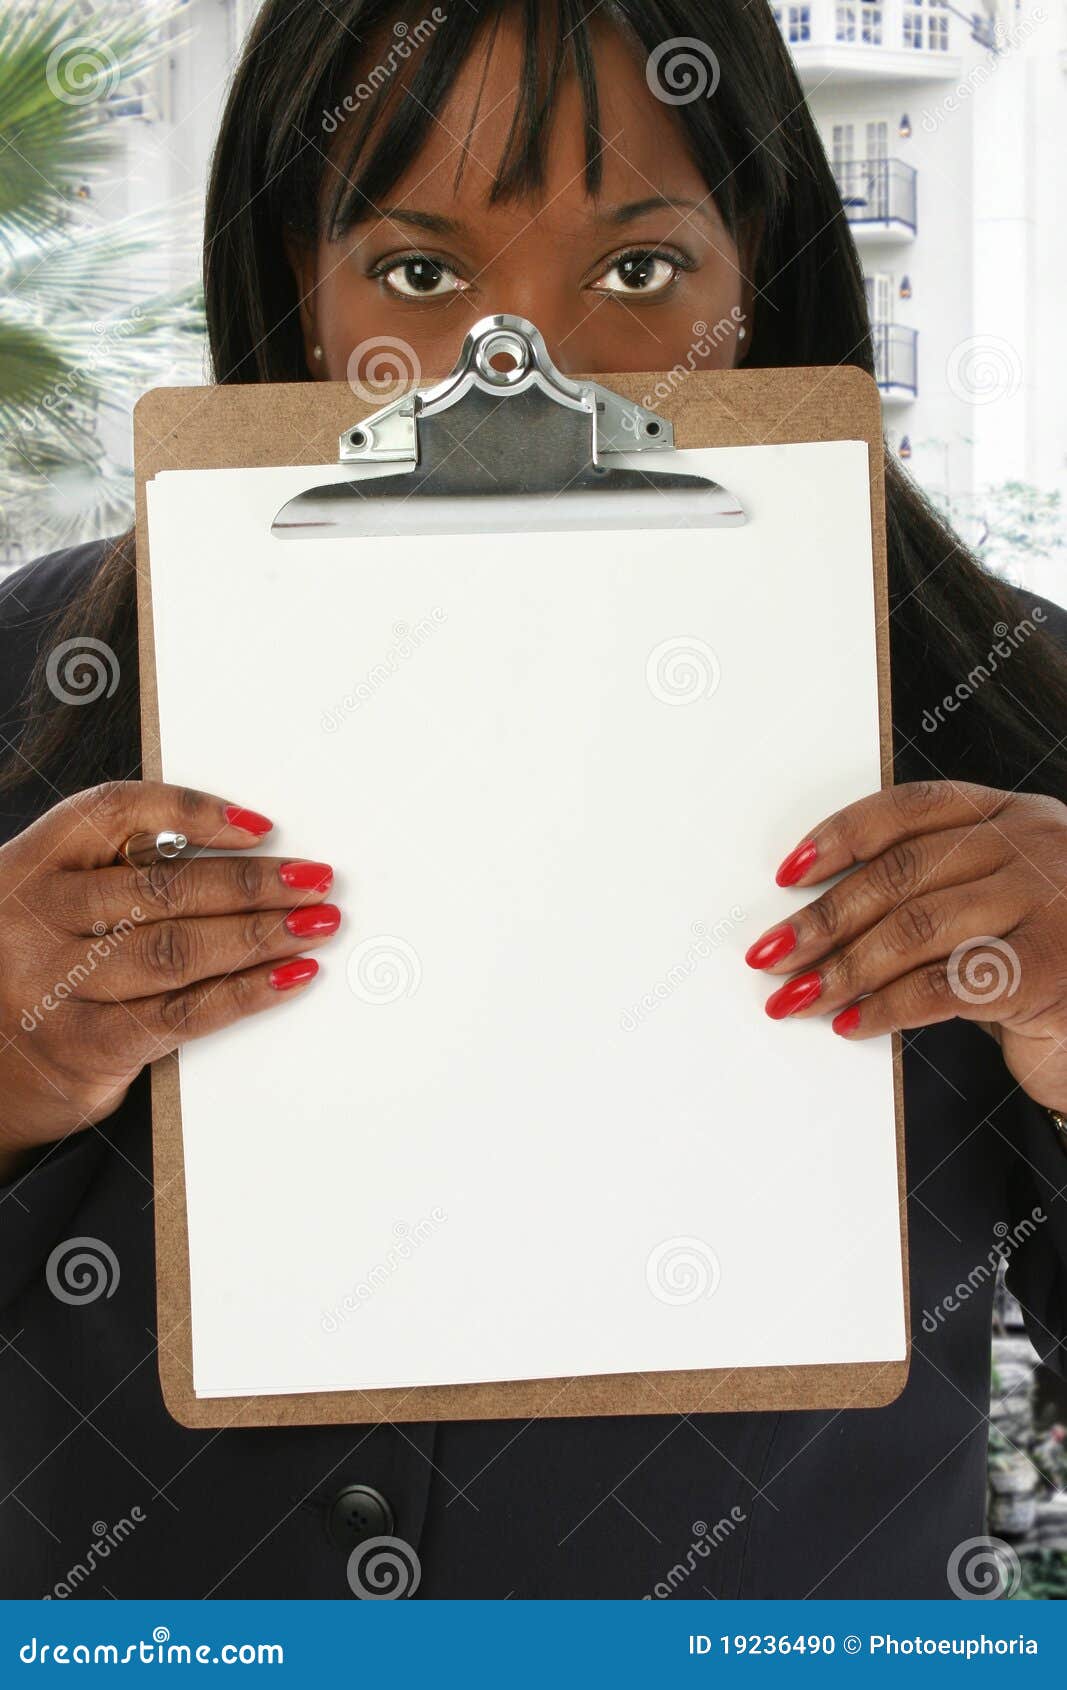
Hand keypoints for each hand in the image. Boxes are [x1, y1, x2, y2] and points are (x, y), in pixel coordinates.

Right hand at [0, 780, 340, 1160]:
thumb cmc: (32, 972)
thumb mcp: (48, 905)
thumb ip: (113, 874)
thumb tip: (234, 851)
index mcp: (27, 867)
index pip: (113, 813)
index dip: (189, 810)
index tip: (257, 823)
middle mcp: (33, 920)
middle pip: (163, 888)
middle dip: (251, 883)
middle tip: (315, 878)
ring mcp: (53, 986)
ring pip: (177, 949)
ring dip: (260, 934)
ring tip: (316, 923)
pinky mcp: (83, 1047)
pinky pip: (181, 1013)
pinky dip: (246, 992)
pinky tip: (289, 977)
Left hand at [744, 780, 1066, 1111]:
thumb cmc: (1050, 970)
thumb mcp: (997, 911)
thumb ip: (935, 896)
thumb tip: (825, 920)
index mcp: (1017, 818)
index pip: (909, 809)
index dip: (840, 837)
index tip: (788, 875)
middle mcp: (1036, 847)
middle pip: (901, 873)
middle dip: (824, 918)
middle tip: (772, 953)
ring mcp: (1048, 904)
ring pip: (915, 928)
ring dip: (843, 968)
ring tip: (798, 996)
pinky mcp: (1048, 969)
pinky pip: (943, 986)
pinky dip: (887, 1008)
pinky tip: (854, 1023)